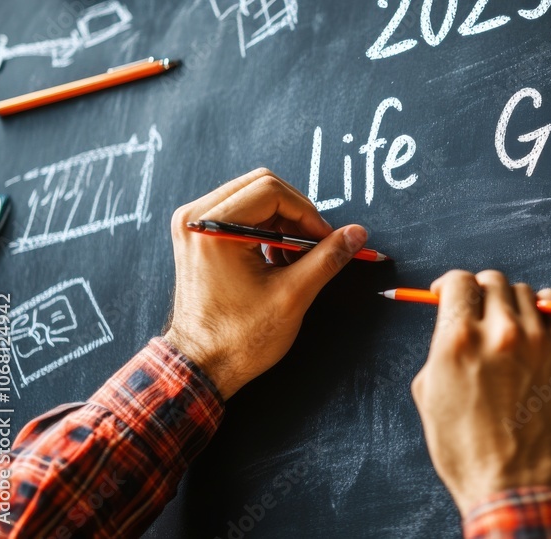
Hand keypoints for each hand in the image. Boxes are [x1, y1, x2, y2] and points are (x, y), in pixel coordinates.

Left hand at [163, 168, 367, 399]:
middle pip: (261, 186)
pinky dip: (266, 228)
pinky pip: (240, 213)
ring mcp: (194, 225)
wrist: (202, 365)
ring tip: (296, 257)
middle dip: (296, 214)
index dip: (307, 213)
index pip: (271, 190)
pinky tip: (278, 258)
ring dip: (283, 221)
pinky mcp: (199, 236)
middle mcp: (196, 217)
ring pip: (253, 197)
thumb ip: (327, 258)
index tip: (326, 239)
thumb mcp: (292, 296)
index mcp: (213, 228)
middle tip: (314, 245)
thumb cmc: (238, 338)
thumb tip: (356, 234)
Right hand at [411, 270, 550, 515]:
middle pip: (492, 280)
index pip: (458, 281)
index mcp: (458, 341)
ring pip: (526, 291)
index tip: (451, 293)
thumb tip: (450, 318)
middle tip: (480, 310)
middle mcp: (500, 332)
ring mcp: (539, 341)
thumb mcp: (430, 394)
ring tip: (509, 325)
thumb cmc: (467, 449)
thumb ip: (439, 347)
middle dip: (481, 291)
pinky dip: (545, 310)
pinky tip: (536, 327)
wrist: (516, 486)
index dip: (451, 284)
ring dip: (512, 302)